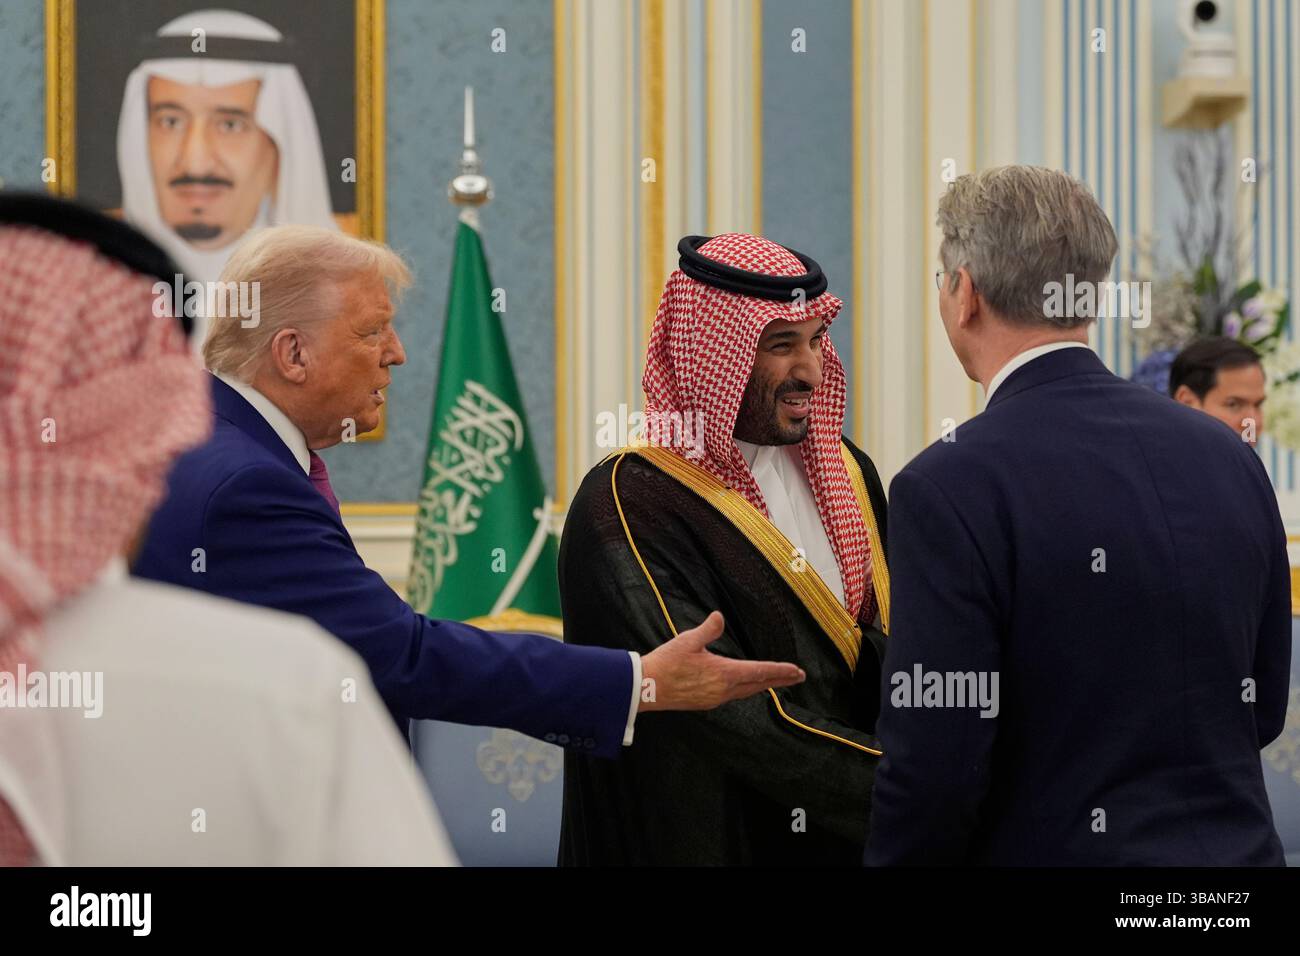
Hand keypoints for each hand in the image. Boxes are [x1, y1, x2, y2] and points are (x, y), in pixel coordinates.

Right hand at [637, 611, 804, 711]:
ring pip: (746, 692)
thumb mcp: (688, 640)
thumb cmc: (666, 662)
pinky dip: (746, 689)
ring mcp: (714, 698)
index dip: (780, 671)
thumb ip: (708, 630)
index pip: (759, 671)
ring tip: (776, 681)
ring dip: (762, 685)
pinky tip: (744, 686)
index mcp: (723, 673)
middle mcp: (723, 689)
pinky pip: (733, 695)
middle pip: (757, 685)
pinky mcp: (705, 702)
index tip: (797, 671)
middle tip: (797, 677)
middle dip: (779, 680)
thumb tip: (719, 616)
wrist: (646, 687)